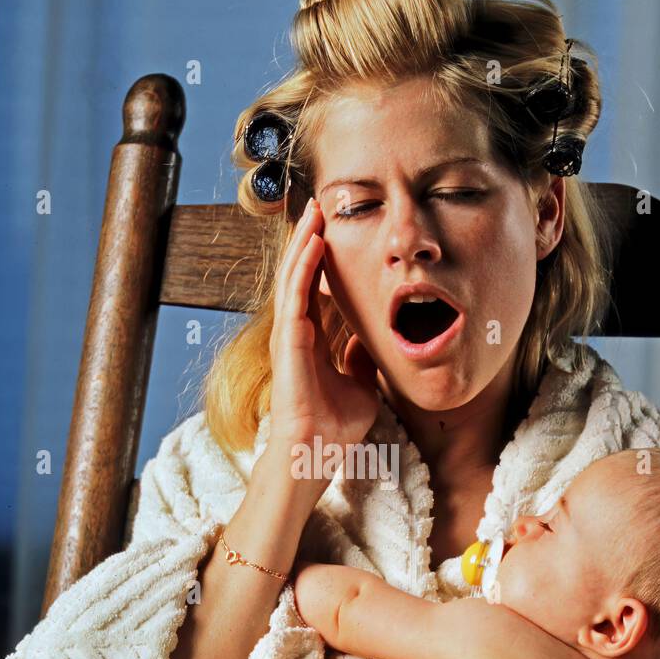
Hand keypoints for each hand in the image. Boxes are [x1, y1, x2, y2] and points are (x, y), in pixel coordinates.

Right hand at [267, 197, 379, 456]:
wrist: (316, 453)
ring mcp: (288, 335)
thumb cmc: (334, 428)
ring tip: (315, 210)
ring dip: (304, 242)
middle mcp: (295, 333)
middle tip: (320, 206)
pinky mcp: (288, 341)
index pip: (313, 289)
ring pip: (293, 277)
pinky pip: (295, 295)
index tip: (332, 231)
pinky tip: (315, 241)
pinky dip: (304, 266)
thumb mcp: (361, 385)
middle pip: (300, 275)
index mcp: (310, 341)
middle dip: (309, 239)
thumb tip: (371, 339)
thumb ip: (361, 359)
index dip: (321, 260)